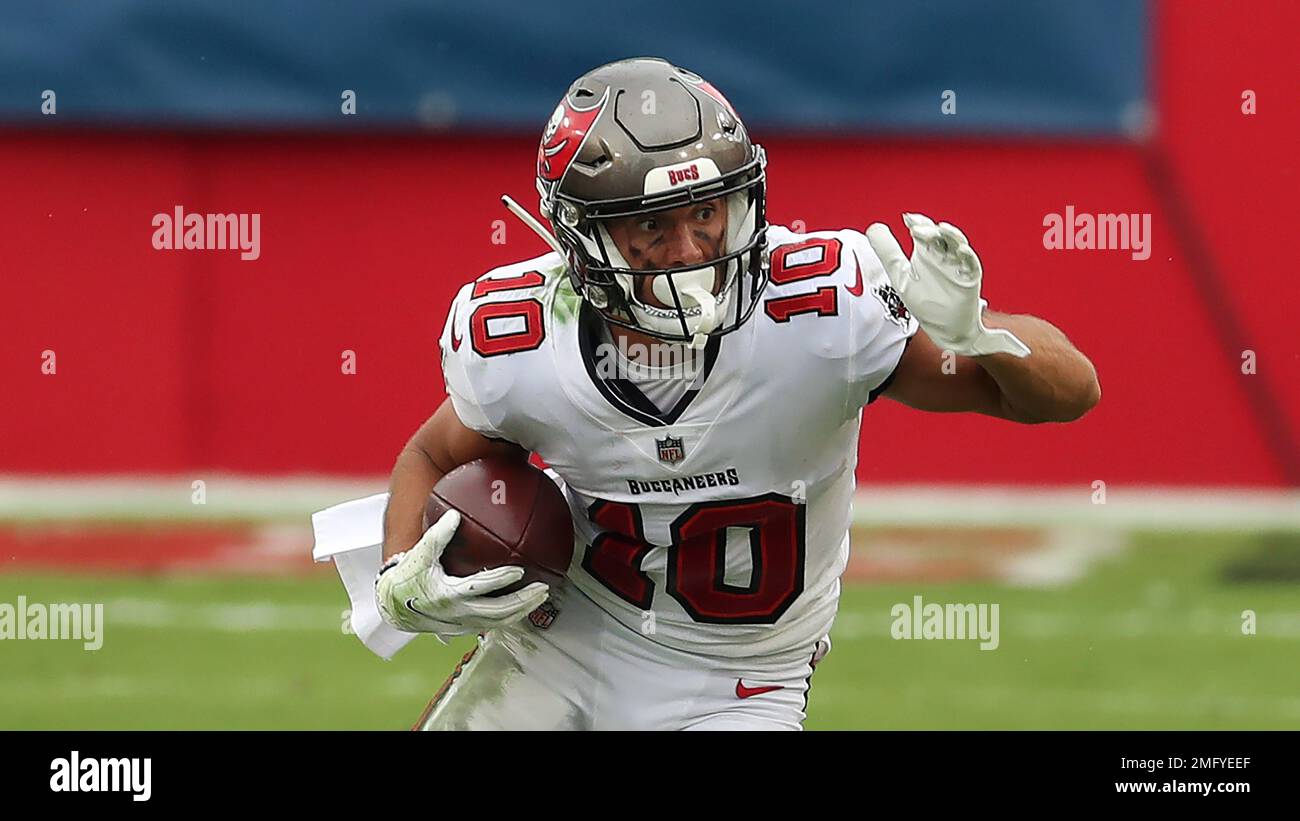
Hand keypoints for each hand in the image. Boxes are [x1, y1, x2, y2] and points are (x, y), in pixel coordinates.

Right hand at [375, 509, 548, 636]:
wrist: (394, 606)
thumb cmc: (407, 578)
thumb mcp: (420, 555)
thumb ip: (438, 535)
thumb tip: (455, 515)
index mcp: (448, 594)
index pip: (481, 587)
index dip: (501, 579)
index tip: (519, 570)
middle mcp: (458, 613)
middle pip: (498, 612)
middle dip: (523, 602)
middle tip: (543, 589)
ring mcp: (463, 624)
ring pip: (499, 622)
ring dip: (522, 611)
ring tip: (540, 598)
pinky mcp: (464, 628)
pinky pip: (492, 624)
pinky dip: (510, 616)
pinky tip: (523, 605)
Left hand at [865, 213, 1029, 357]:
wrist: (944, 327)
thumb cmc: (924, 300)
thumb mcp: (900, 275)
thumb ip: (887, 252)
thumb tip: (873, 227)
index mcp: (926, 252)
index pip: (923, 231)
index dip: (917, 222)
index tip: (907, 219)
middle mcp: (943, 254)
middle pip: (939, 235)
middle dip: (929, 230)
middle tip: (916, 229)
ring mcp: (958, 265)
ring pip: (957, 244)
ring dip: (951, 235)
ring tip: (942, 229)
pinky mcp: (970, 278)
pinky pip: (971, 264)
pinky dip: (967, 255)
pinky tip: (961, 250)